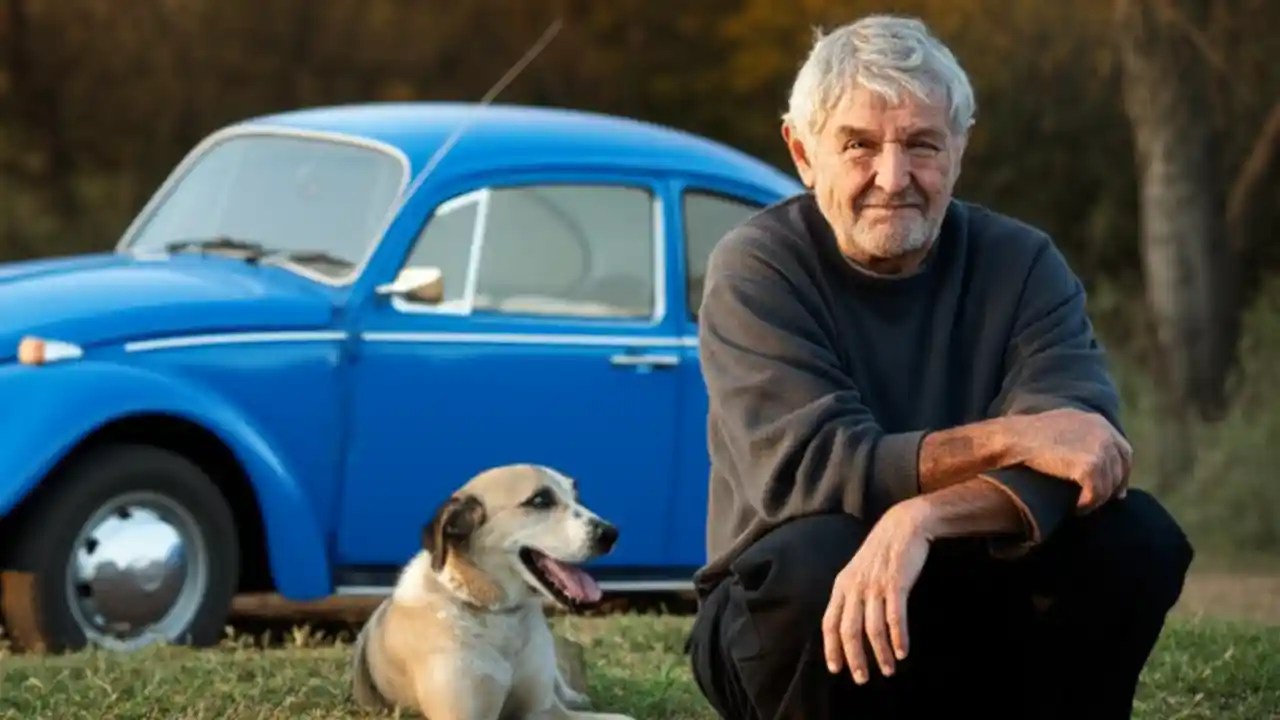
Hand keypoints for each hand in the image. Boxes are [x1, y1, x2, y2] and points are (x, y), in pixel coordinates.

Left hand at [821, 501, 930, 684]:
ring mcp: (875, 586)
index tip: (836, 669)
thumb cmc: (881, 553)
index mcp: (842, 585)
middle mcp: (855, 587)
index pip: (829, 622)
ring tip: (888, 670)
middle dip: (855, 658)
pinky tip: (903, 652)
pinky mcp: (896, 584)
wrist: (902, 526)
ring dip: (881, 654)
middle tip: (861, 679)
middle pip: (849, 630)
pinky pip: (895, 617)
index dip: (831, 647)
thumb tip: (849, 626)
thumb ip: (852, 595)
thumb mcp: (858, 572)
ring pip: (873, 628)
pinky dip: (898, 637)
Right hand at [1007, 408, 1132, 512]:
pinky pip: (1096, 494)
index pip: (1123, 451)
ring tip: (1081, 506)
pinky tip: (1076, 508)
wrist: (1014, 438)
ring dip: (1096, 499)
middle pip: (1120, 469)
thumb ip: (1081, 435)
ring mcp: (1099, 450)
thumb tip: (1091, 455)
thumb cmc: (1028, 434)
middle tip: (1101, 502)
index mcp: (1098, 422)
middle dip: (1112, 488)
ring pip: (1108, 485)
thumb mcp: (1062, 424)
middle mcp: (1104, 433)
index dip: (1121, 472)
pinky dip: (1087, 504)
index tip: (1116, 490)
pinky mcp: (1090, 467)